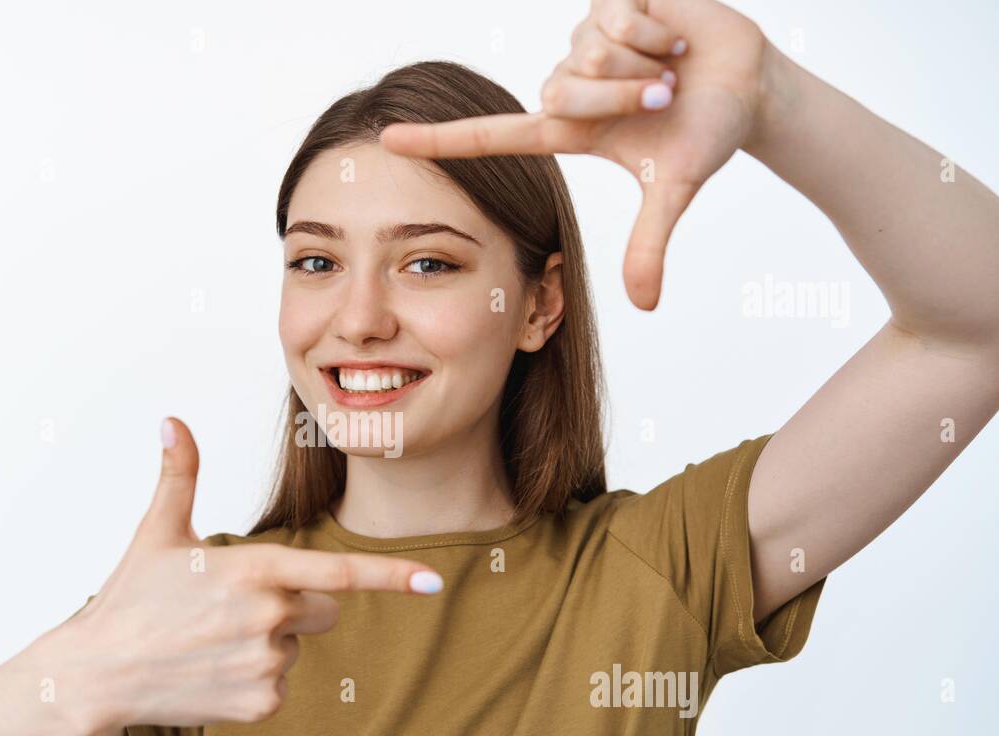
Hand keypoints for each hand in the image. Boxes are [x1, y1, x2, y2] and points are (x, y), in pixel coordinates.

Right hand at [61, 418, 443, 730]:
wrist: (99, 675)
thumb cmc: (130, 599)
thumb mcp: (157, 533)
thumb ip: (179, 475)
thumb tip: (172, 422)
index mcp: (253, 571)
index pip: (339, 574)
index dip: (392, 576)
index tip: (434, 582)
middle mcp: (268, 618)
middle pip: (323, 606)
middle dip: (294, 602)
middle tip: (233, 604)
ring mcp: (266, 665)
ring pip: (297, 645)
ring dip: (269, 640)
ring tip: (212, 639)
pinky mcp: (260, 704)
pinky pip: (281, 683)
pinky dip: (255, 677)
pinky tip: (212, 670)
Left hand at [381, 0, 770, 309]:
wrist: (749, 83)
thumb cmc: (704, 133)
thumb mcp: (672, 189)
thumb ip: (649, 244)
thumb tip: (644, 306)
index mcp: (568, 128)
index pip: (490, 135)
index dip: (439, 140)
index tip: (386, 140)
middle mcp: (567, 83)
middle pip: (565, 89)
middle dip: (624, 98)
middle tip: (662, 99)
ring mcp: (586, 40)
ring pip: (591, 53)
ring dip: (643, 64)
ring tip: (669, 66)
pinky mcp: (611, 1)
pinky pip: (617, 14)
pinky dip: (657, 29)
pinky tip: (673, 36)